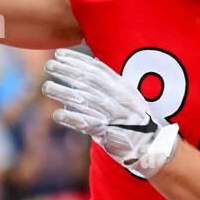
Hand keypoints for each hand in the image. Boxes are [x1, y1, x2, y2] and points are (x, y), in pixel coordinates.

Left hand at [42, 48, 179, 177]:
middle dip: (66, 72)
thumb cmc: (136, 120)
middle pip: (87, 81)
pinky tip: (56, 115)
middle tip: (49, 65)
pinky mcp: (108, 132)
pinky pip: (87, 124)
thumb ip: (110, 81)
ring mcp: (113, 114)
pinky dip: (71, 119)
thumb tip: (93, 61)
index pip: (96, 69)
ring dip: (63, 93)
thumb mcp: (129, 95)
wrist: (153, 145)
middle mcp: (117, 98)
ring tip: (46, 86)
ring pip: (84, 100)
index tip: (59, 54)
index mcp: (122, 87)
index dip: (76, 60)